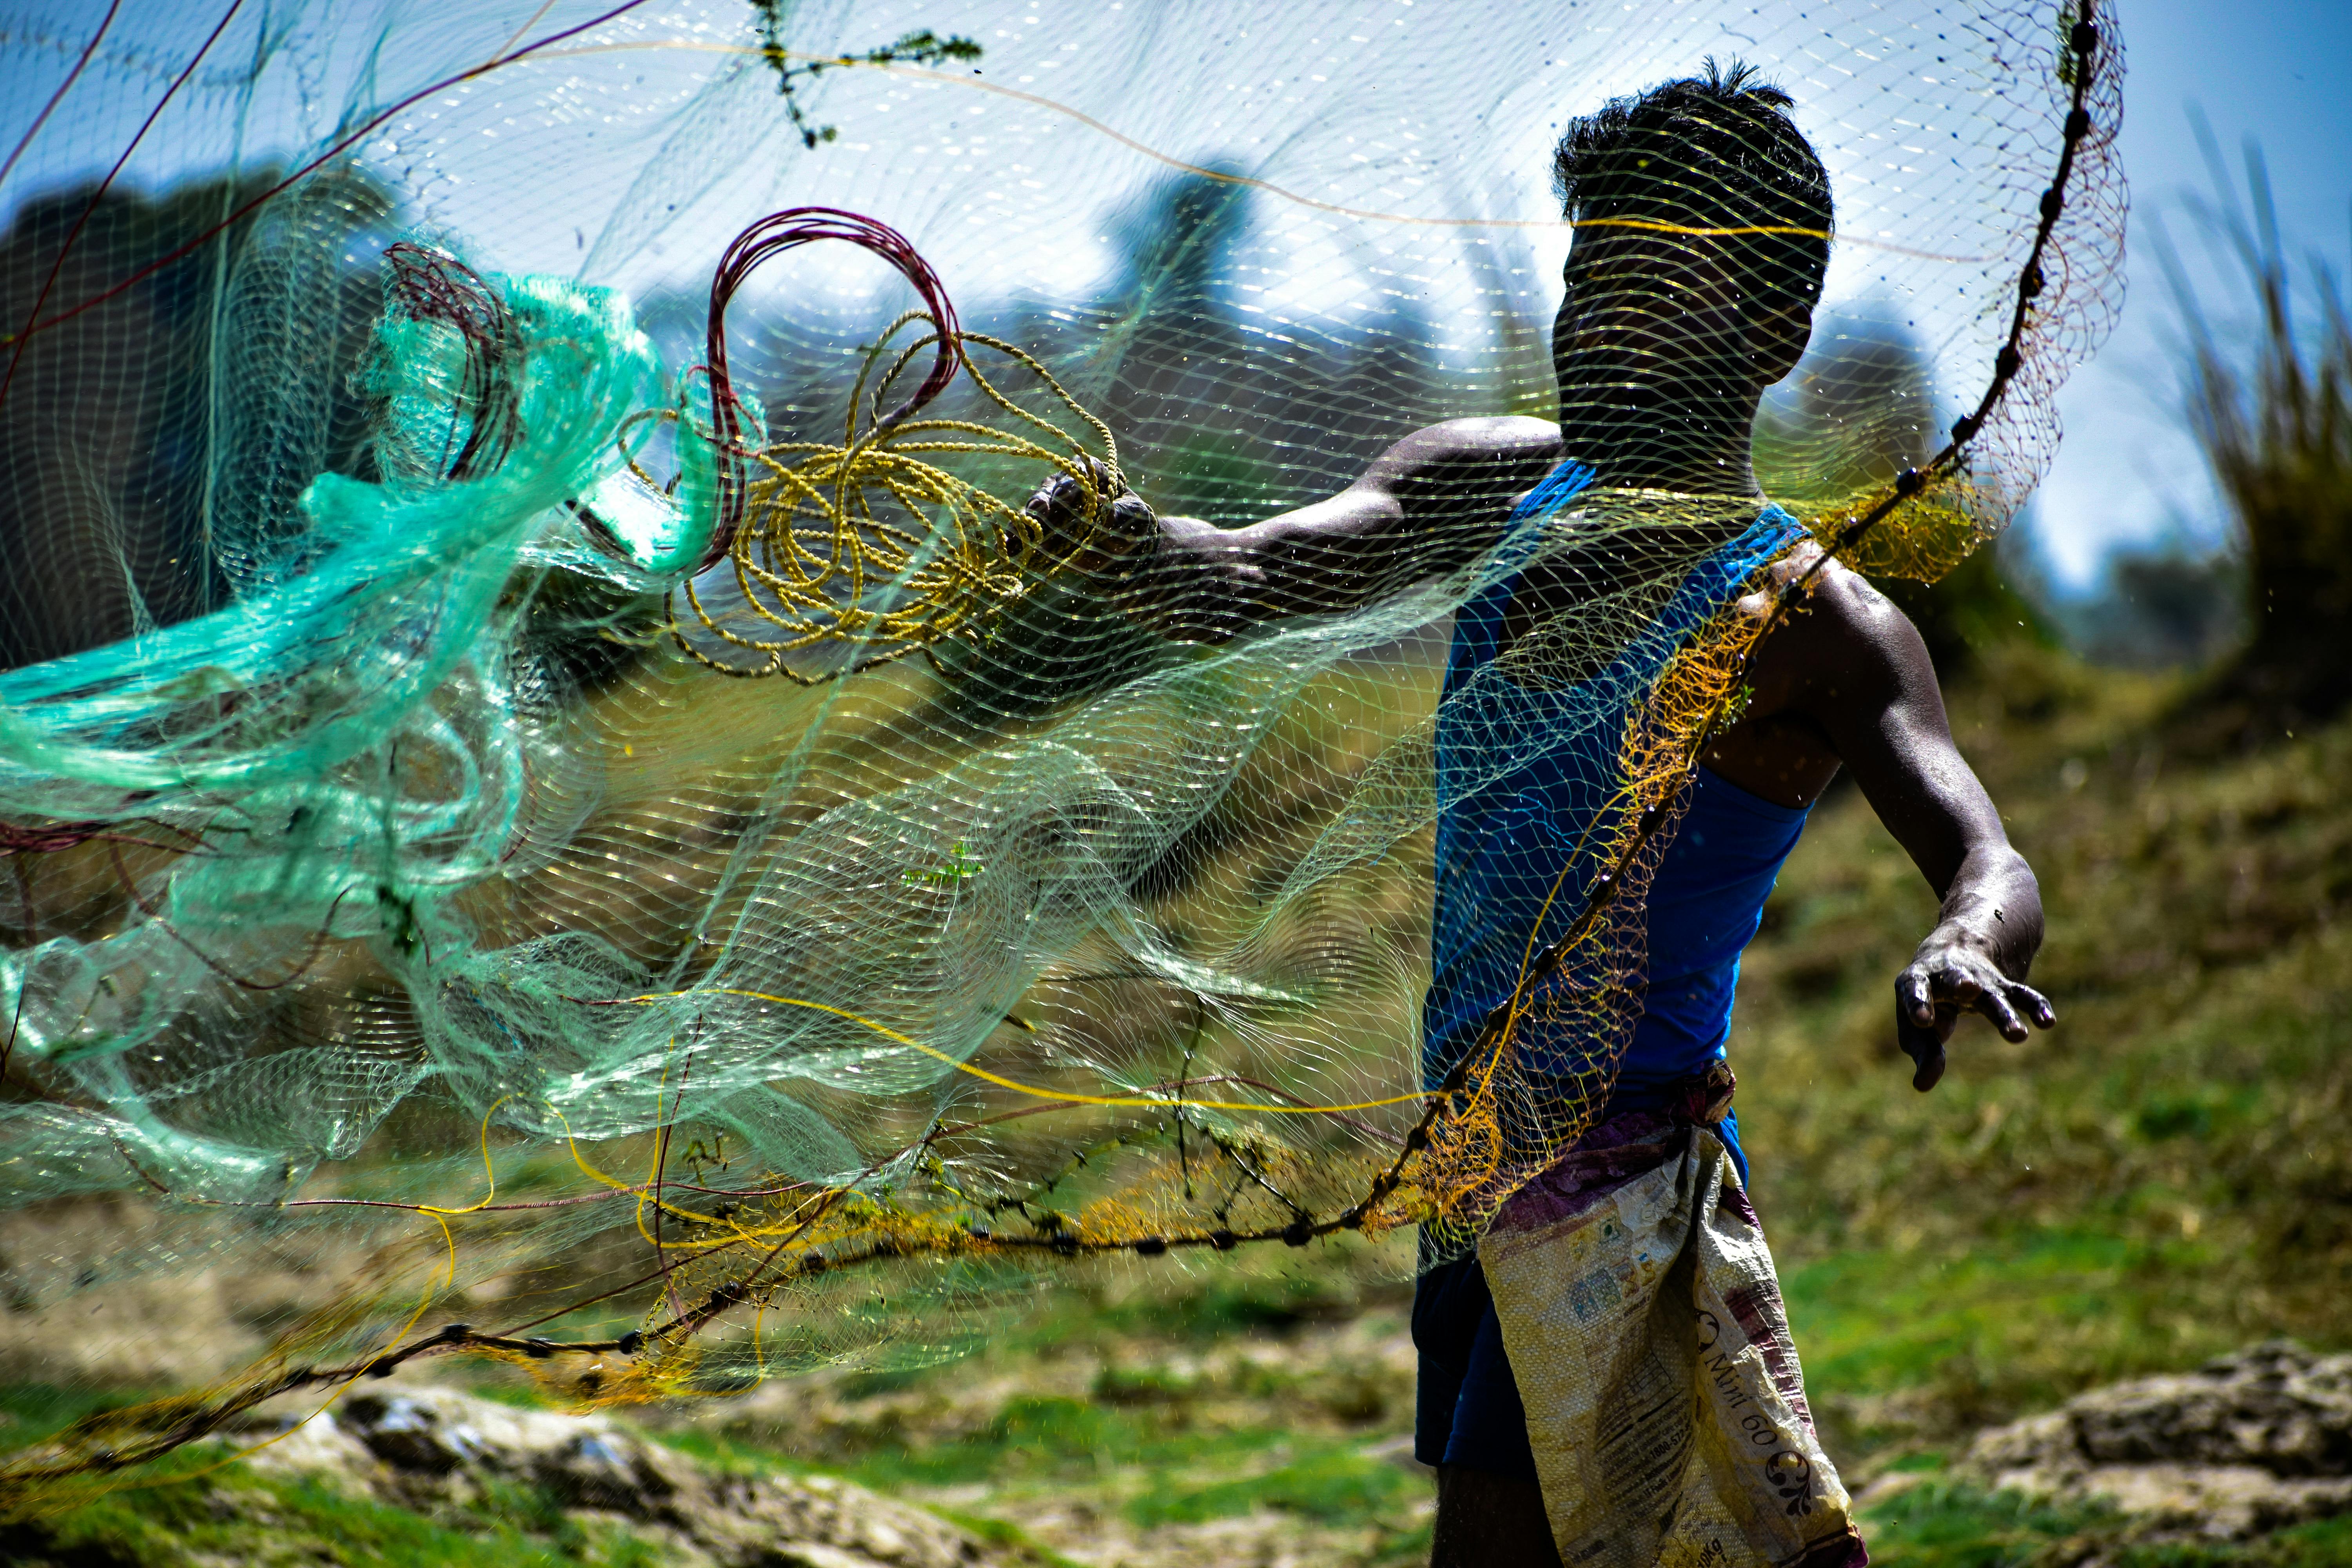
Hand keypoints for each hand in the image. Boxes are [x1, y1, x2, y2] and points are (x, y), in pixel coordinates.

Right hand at [1022, 457, 1159, 579]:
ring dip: (1027, 520)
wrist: (1126, 554)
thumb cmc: (1132, 526)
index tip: (1065, 497)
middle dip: (1044, 500)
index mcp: (1093, 474)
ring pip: (1036, 508)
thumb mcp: (1131, 518)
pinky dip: (1017, 539)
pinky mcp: (1045, 530)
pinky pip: (1028, 531)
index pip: (1080, 470)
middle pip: (1051, 488)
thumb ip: (1117, 511)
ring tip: (1019, 531)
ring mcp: (1053, 508)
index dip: (1071, 481)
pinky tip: (1007, 546)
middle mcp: (1068, 486)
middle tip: (1042, 511)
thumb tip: (1101, 503)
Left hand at [1893, 930, 2055, 1090]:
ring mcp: (1980, 981)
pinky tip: (2048, 1022)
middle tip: (1968, 988)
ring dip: (2005, 1014)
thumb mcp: (1916, 1025)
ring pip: (1993, 996)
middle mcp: (1949, 975)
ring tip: (2017, 1036)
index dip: (1918, 1004)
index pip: (1914, 990)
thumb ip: (1923, 1052)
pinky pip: (2023, 996)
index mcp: (1917, 980)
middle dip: (1961, 984)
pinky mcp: (2004, 987)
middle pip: (1955, 979)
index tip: (1922, 1021)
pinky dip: (2036, 1006)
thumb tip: (1921, 1085)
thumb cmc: (1927, 1001)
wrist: (1955, 953)